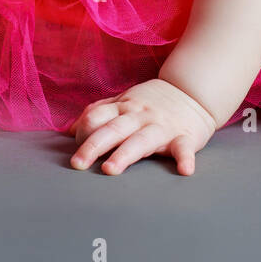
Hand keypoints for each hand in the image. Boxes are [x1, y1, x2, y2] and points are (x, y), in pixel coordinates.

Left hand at [67, 78, 217, 176]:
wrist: (192, 91)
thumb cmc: (151, 102)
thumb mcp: (122, 102)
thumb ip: (98, 113)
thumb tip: (69, 130)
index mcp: (123, 107)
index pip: (97, 116)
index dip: (83, 131)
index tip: (74, 147)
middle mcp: (139, 116)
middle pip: (113, 130)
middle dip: (93, 146)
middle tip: (77, 164)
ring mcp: (161, 126)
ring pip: (141, 140)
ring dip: (125, 154)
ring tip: (110, 169)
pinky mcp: (184, 136)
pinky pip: (184, 147)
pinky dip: (185, 158)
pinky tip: (184, 170)